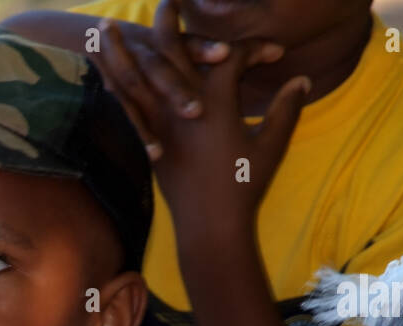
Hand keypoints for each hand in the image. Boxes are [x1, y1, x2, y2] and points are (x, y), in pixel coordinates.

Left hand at [98, 0, 304, 225]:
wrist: (211, 227)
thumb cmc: (244, 187)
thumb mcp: (272, 146)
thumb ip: (285, 109)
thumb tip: (302, 79)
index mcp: (218, 102)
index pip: (231, 56)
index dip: (253, 48)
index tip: (273, 53)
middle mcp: (183, 107)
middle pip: (171, 52)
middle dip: (169, 21)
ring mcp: (160, 124)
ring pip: (135, 77)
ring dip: (120, 50)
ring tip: (104, 27)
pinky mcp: (147, 142)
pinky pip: (122, 107)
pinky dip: (110, 87)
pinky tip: (99, 74)